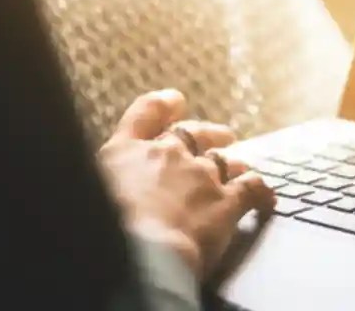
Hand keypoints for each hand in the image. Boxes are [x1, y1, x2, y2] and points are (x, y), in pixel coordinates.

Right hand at [97, 89, 274, 278]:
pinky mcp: (227, 200)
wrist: (137, 254)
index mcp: (126, 152)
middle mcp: (167, 154)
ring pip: (226, 160)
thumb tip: (105, 188)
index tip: (175, 100)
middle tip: (224, 134)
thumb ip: (104, 182)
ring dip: (234, 164)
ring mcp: (200, 174)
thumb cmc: (101, 230)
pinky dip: (262, 192)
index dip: (162, 105)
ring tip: (242, 168)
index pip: (144, 115)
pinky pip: (253, 188)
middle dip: (210, 133)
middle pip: (193, 134)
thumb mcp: (87, 195)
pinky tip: (266, 200)